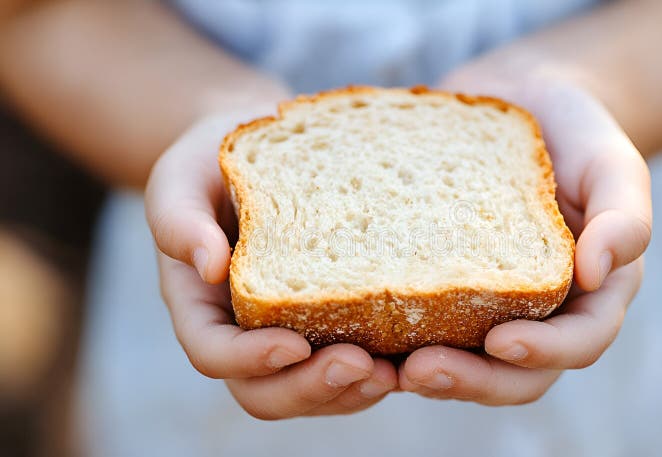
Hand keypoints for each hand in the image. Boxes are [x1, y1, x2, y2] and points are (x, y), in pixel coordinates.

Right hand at [145, 110, 397, 419]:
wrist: (254, 160)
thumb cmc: (210, 167)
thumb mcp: (180, 180)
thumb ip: (180, 222)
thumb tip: (210, 268)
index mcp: (200, 307)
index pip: (213, 352)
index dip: (250, 359)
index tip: (293, 345)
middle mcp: (242, 334)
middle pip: (266, 392)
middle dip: (312, 388)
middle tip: (360, 366)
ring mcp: (285, 335)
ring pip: (311, 391)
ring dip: (350, 392)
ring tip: (394, 371)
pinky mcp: (327, 325)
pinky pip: (346, 366)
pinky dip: (373, 370)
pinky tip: (411, 352)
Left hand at [397, 66, 650, 404]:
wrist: (526, 99)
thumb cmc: (577, 134)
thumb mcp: (612, 164)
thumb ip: (624, 216)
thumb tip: (598, 273)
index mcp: (589, 296)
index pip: (577, 343)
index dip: (544, 352)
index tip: (502, 341)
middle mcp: (538, 313)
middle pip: (513, 373)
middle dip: (470, 380)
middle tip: (420, 371)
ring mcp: (487, 304)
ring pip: (461, 359)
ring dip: (423, 371)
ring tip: (379, 365)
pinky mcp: (442, 285)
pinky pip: (420, 321)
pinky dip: (389, 335)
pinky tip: (350, 329)